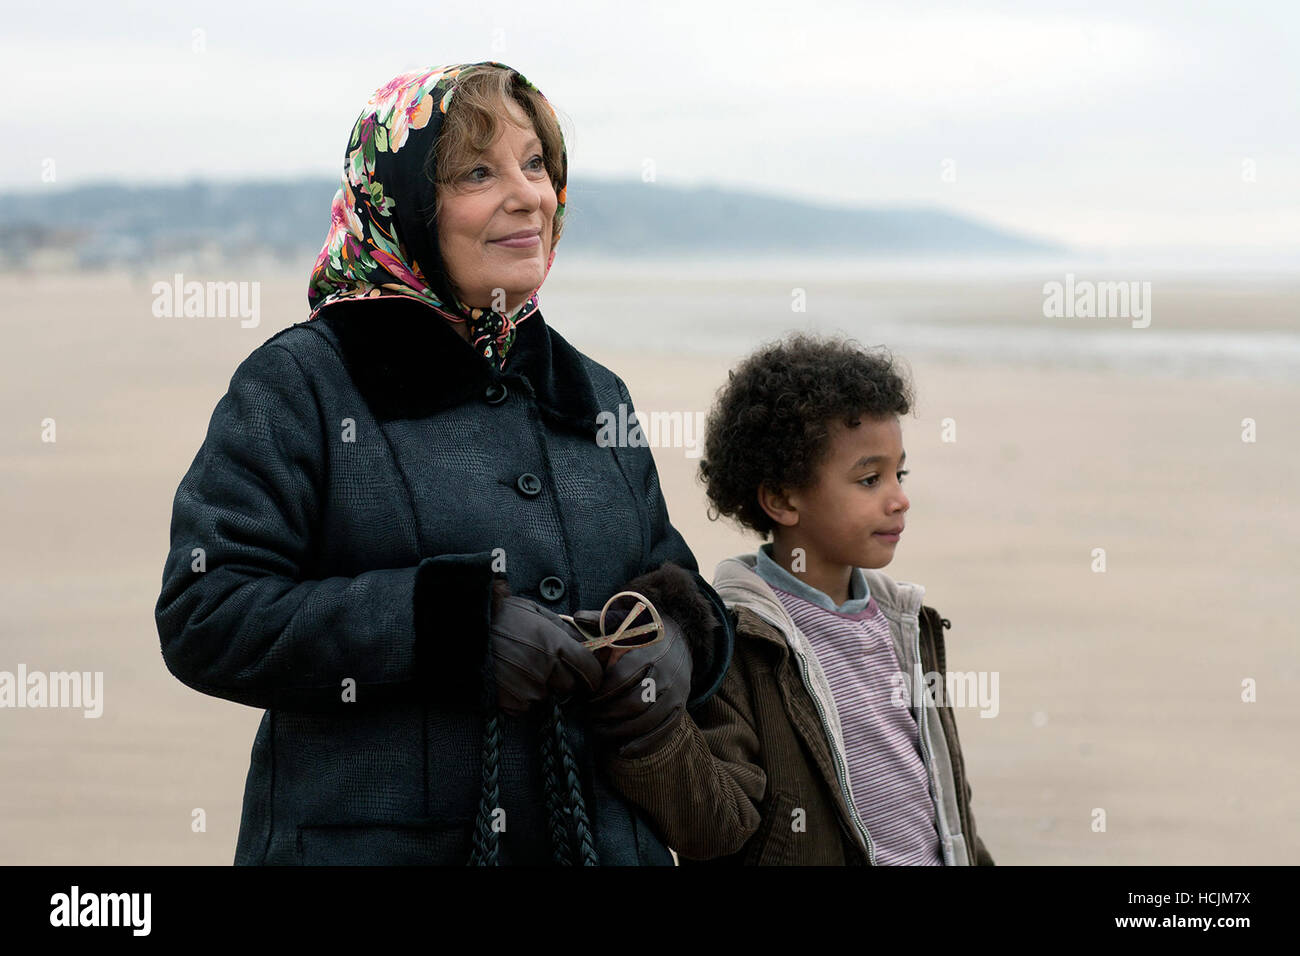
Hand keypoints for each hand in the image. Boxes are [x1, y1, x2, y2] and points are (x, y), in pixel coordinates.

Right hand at [489, 595, 602, 716]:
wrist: (464, 630)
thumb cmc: (500, 616)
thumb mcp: (535, 611)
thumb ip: (563, 628)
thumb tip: (585, 642)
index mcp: (555, 644)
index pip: (590, 671)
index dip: (591, 674)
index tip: (587, 675)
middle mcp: (546, 668)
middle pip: (569, 686)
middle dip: (562, 680)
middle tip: (544, 667)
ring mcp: (529, 687)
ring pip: (546, 696)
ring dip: (539, 688)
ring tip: (519, 669)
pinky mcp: (512, 702)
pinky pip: (526, 706)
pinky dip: (520, 697)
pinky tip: (508, 680)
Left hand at [584, 612, 691, 757]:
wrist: (683, 638)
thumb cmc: (645, 632)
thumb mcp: (626, 622)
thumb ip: (601, 622)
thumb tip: (577, 617)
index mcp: (650, 652)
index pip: (621, 678)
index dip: (600, 694)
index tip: (585, 699)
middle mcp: (667, 673)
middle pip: (634, 703)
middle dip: (606, 715)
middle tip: (588, 718)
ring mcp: (676, 693)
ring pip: (647, 721)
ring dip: (619, 732)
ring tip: (599, 731)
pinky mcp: (681, 708)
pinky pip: (664, 732)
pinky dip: (644, 745)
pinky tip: (623, 750)